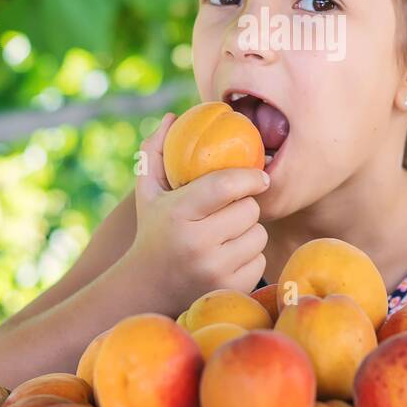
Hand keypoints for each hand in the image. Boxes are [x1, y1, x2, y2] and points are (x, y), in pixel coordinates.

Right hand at [125, 113, 269, 316]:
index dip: (250, 176)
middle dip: (245, 206)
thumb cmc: (152, 229)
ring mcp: (214, 270)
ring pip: (258, 235)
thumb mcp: (147, 191)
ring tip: (228, 233)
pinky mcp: (230, 289)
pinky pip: (260, 261)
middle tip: (231, 209)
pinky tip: (229, 255)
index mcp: (179, 213)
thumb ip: (156, 151)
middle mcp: (197, 243)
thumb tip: (173, 117)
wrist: (145, 289)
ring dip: (250, 230)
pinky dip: (250, 255)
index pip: (226, 185)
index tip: (260, 176)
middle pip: (249, 210)